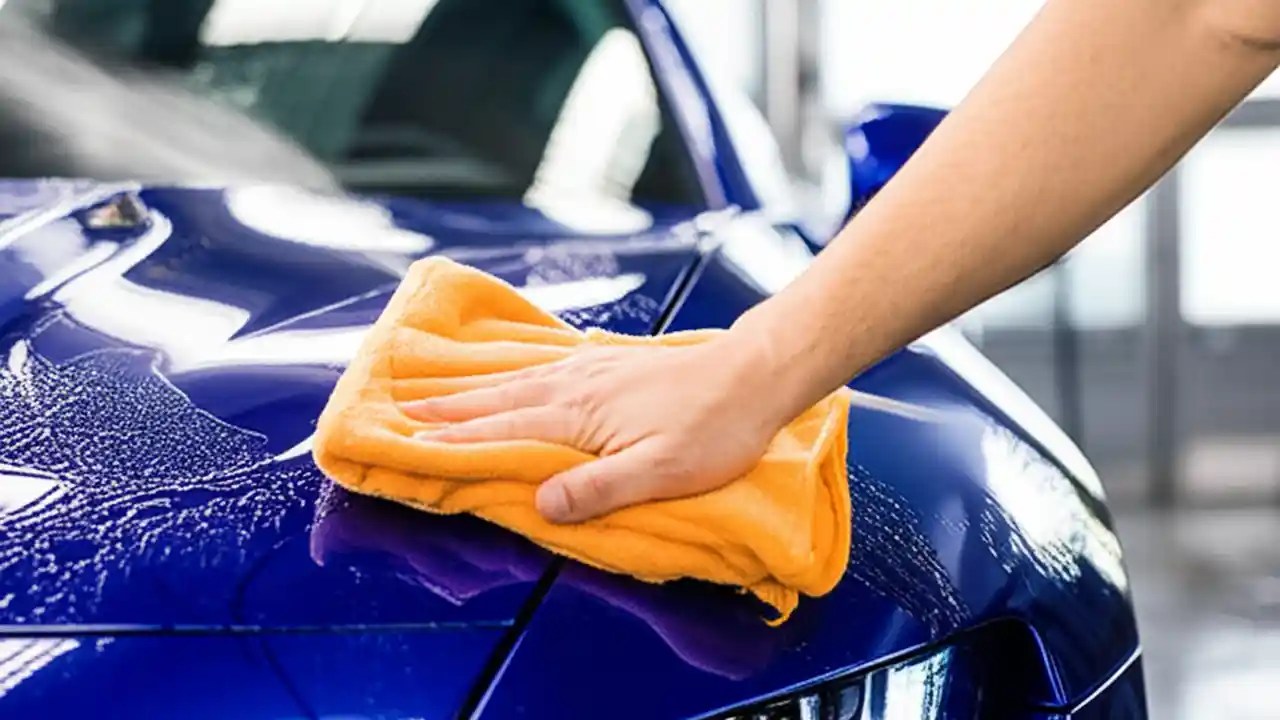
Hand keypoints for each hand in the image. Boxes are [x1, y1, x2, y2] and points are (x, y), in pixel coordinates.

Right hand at [399, 334, 789, 522]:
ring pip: (520, 380)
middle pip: (501, 400)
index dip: (458, 441)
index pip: (505, 431)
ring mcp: (595, 371)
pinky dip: (518, 370)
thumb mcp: (659, 471)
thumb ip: (598, 488)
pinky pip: (547, 365)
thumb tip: (540, 504)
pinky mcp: (613, 364)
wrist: (754, 375)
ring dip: (477, 388)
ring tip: (443, 391)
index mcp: (580, 416)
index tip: (412, 443)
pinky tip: (517, 371)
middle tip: (405, 410)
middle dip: (451, 409)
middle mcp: (578, 387)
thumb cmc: (714, 428)